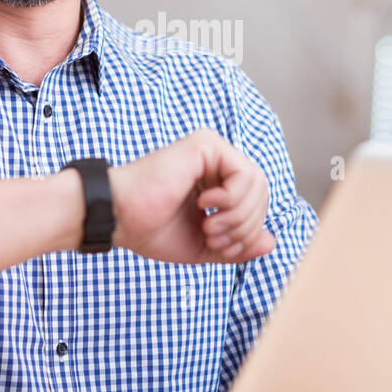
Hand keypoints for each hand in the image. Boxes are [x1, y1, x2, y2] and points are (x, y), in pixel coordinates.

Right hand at [107, 129, 275, 264]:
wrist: (120, 217)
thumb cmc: (152, 229)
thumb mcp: (205, 246)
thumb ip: (238, 245)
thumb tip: (271, 242)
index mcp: (217, 183)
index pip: (257, 204)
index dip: (249, 231)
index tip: (221, 247)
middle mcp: (217, 163)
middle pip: (263, 193)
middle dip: (246, 226)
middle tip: (214, 237)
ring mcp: (212, 150)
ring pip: (258, 183)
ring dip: (238, 215)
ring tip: (209, 225)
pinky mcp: (206, 144)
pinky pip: (244, 172)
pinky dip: (232, 197)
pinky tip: (204, 203)